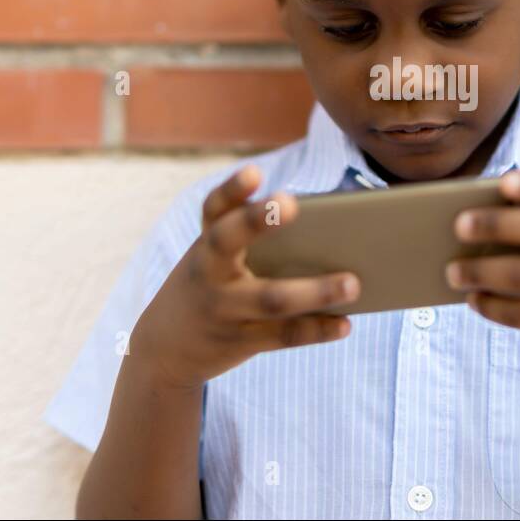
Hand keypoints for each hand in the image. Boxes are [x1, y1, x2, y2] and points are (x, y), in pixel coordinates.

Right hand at [130, 164, 359, 389]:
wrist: (166, 348)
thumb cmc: (210, 286)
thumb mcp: (214, 258)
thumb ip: (252, 239)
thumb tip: (331, 233)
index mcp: (206, 243)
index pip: (214, 208)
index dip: (232, 189)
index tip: (254, 172)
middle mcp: (210, 272)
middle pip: (228, 242)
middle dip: (256, 220)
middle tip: (291, 202)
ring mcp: (224, 309)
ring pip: (270, 299)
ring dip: (314, 291)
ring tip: (353, 284)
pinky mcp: (240, 341)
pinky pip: (284, 335)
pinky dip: (317, 329)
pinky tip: (345, 323)